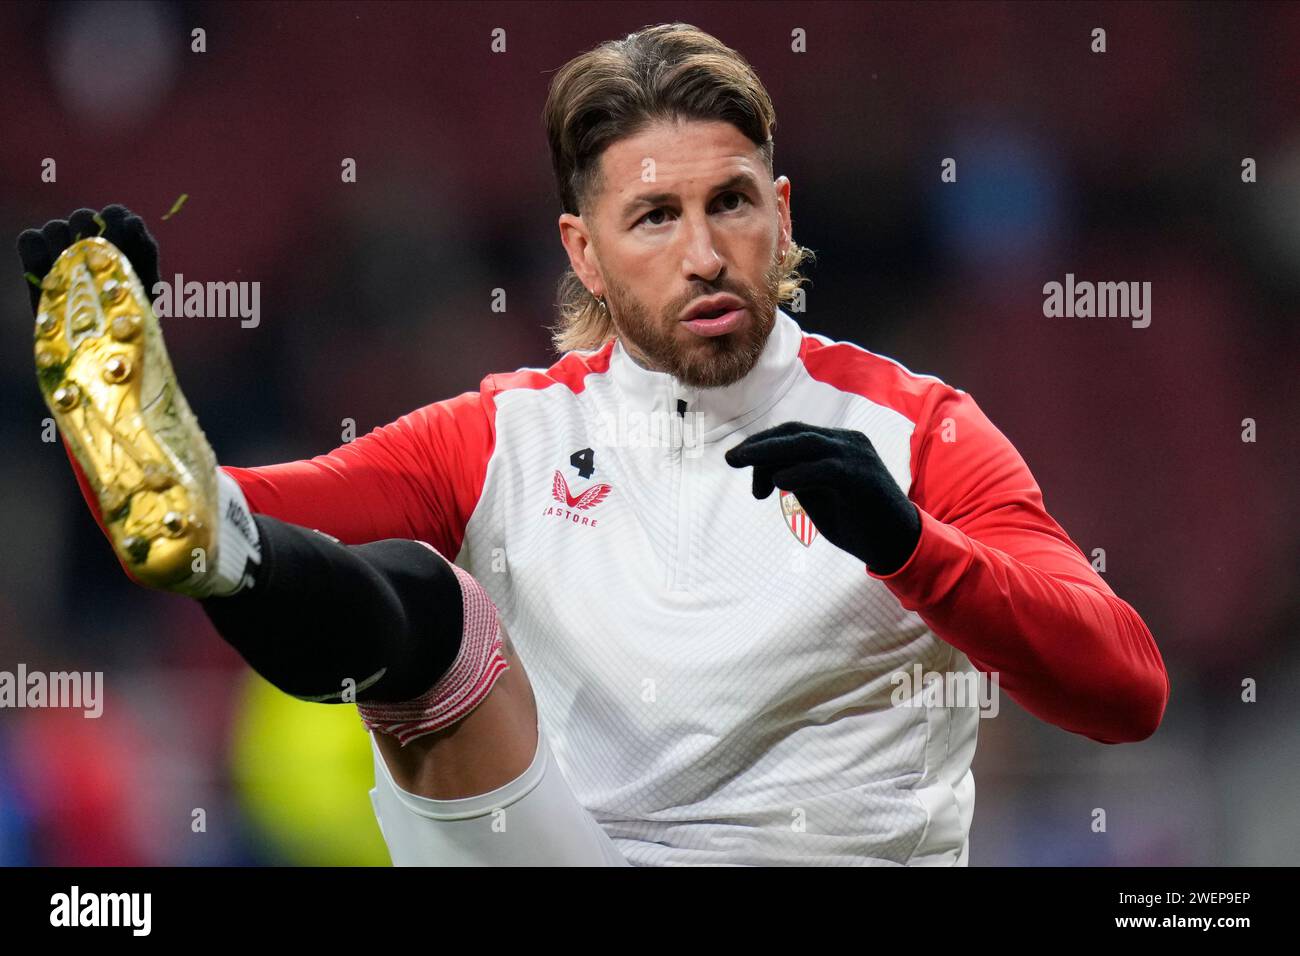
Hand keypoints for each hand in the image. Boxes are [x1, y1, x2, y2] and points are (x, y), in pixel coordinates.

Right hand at [16, 204, 159, 316]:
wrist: (105, 340)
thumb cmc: (132, 313)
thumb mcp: (147, 287)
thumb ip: (144, 252)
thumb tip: (132, 221)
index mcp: (121, 235)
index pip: (114, 214)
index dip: (116, 226)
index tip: (119, 250)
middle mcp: (90, 232)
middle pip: (82, 217)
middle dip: (88, 239)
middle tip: (94, 266)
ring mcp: (61, 241)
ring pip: (55, 228)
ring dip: (62, 251)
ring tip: (73, 280)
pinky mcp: (36, 255)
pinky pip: (30, 240)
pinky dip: (37, 255)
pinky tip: (50, 279)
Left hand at [724, 421, 921, 574]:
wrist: (897, 544)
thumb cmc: (856, 523)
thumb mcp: (819, 497)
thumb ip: (798, 479)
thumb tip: (767, 471)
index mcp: (838, 444)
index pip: (793, 434)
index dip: (763, 445)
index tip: (740, 464)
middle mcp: (847, 442)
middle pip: (795, 433)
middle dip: (759, 444)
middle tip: (730, 459)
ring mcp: (856, 456)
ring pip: (806, 443)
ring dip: (768, 451)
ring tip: (741, 462)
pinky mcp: (862, 476)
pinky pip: (824, 468)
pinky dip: (798, 474)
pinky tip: (777, 485)